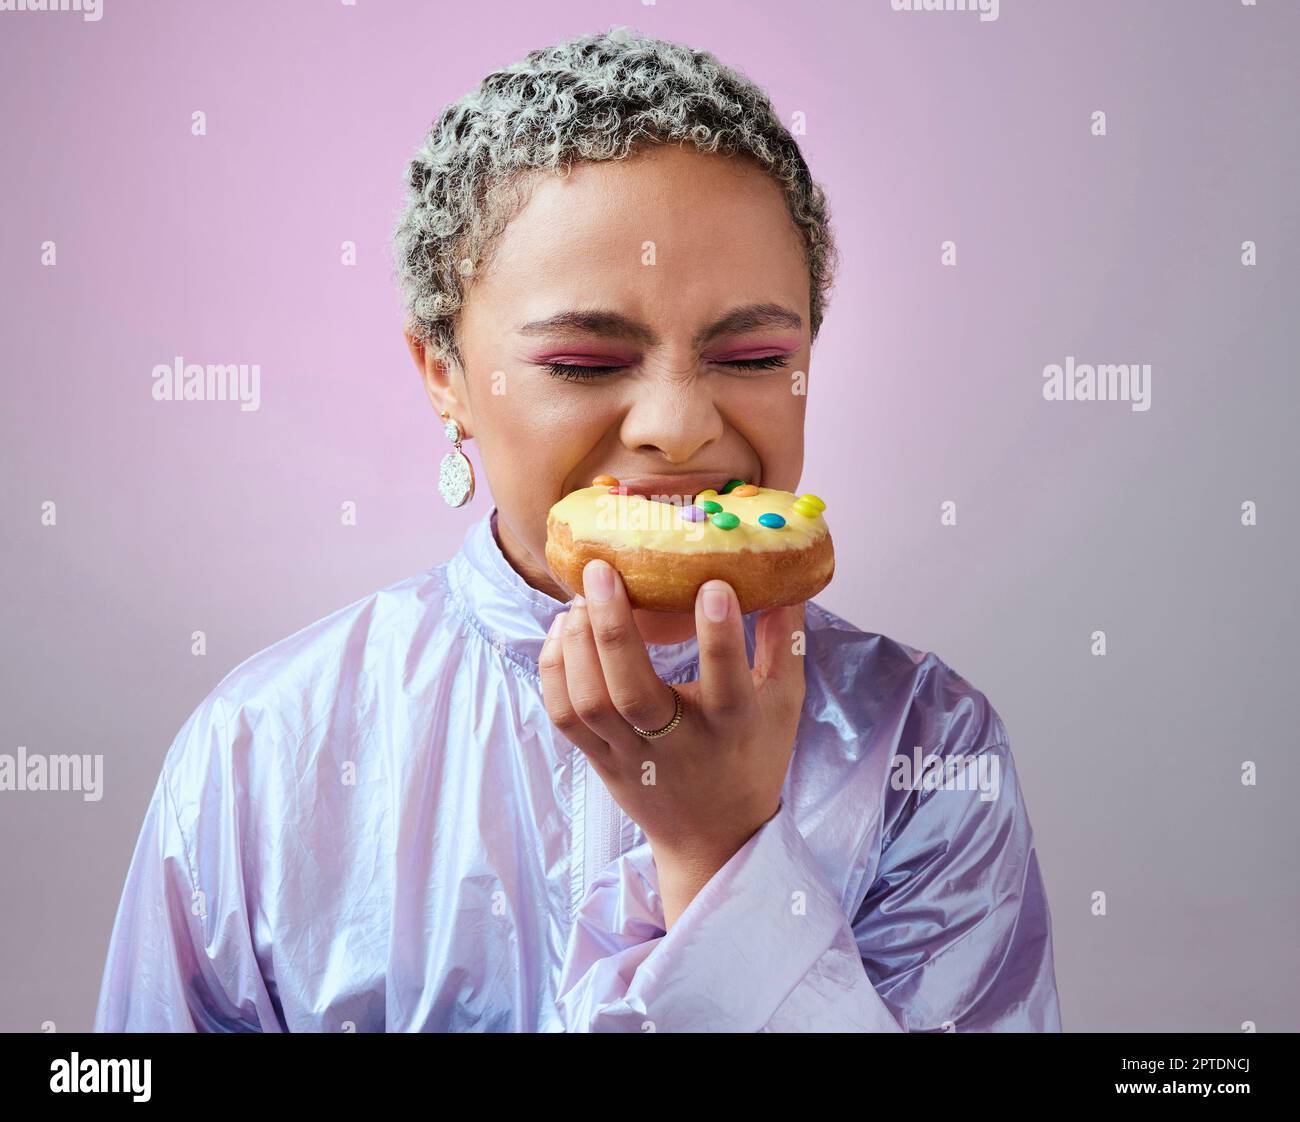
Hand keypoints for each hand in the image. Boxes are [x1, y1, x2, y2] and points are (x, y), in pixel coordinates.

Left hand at [539, 558, 807, 926]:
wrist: (713, 838)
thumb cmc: (753, 758)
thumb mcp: (784, 704)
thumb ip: (784, 641)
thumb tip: (784, 578)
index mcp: (732, 728)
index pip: (725, 682)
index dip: (718, 636)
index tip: (711, 586)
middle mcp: (677, 744)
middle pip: (634, 691)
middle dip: (615, 629)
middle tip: (604, 572)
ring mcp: (631, 755)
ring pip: (591, 703)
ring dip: (578, 644)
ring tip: (580, 598)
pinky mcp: (600, 760)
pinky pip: (564, 717)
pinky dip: (554, 670)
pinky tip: (562, 630)